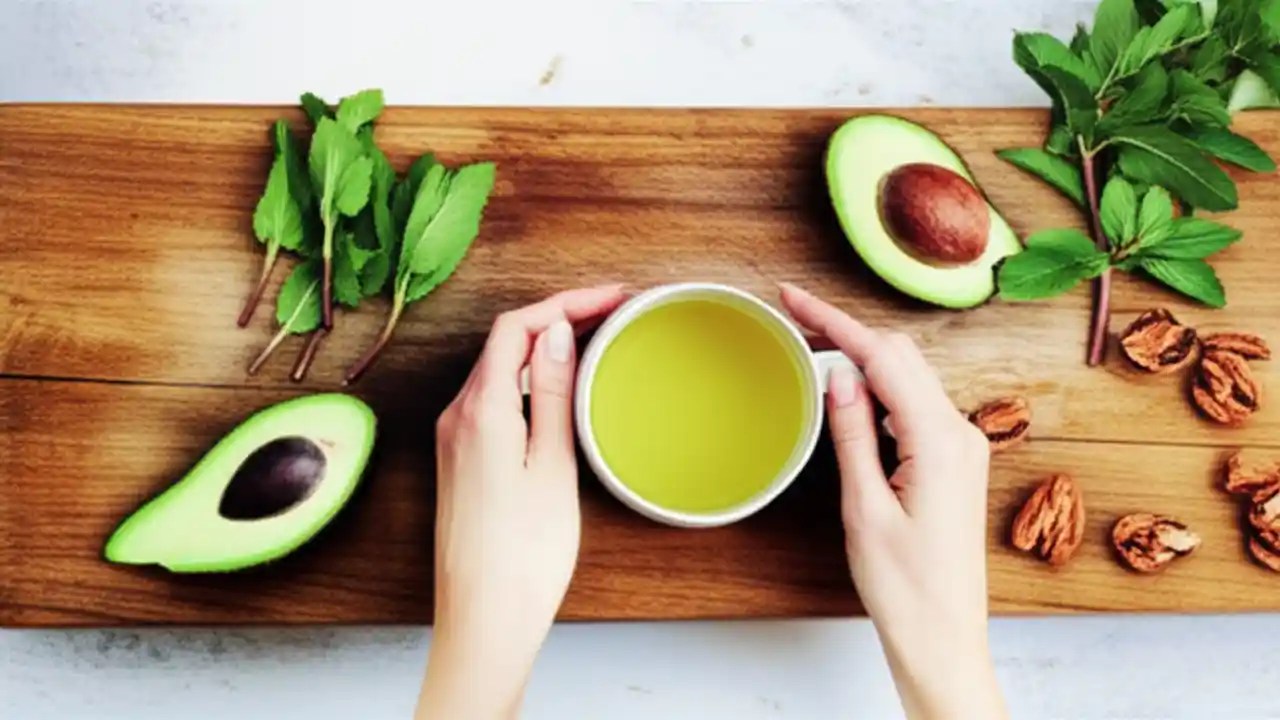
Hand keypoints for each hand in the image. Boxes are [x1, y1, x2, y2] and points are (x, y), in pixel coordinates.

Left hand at [416, 285, 626, 719]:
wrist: (483, 620)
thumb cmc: (523, 555)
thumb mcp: (552, 465)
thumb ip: (551, 394)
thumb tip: (556, 334)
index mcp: (480, 410)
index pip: (517, 326)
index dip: (565, 301)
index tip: (610, 296)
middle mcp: (456, 417)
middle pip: (504, 342)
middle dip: (556, 317)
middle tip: (610, 312)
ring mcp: (453, 440)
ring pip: (497, 370)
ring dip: (540, 348)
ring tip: (592, 343)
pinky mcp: (459, 462)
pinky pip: (490, 400)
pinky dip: (525, 381)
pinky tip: (555, 391)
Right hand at [780, 284, 1006, 719]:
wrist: (943, 636)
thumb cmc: (905, 587)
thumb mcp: (865, 507)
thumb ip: (854, 434)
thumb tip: (840, 375)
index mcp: (940, 441)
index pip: (884, 357)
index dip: (835, 321)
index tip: (794, 298)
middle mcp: (959, 435)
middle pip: (902, 356)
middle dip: (848, 331)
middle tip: (794, 318)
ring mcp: (960, 447)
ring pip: (910, 377)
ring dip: (864, 357)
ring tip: (814, 348)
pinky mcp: (952, 461)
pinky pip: (915, 405)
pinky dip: (880, 387)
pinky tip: (850, 392)